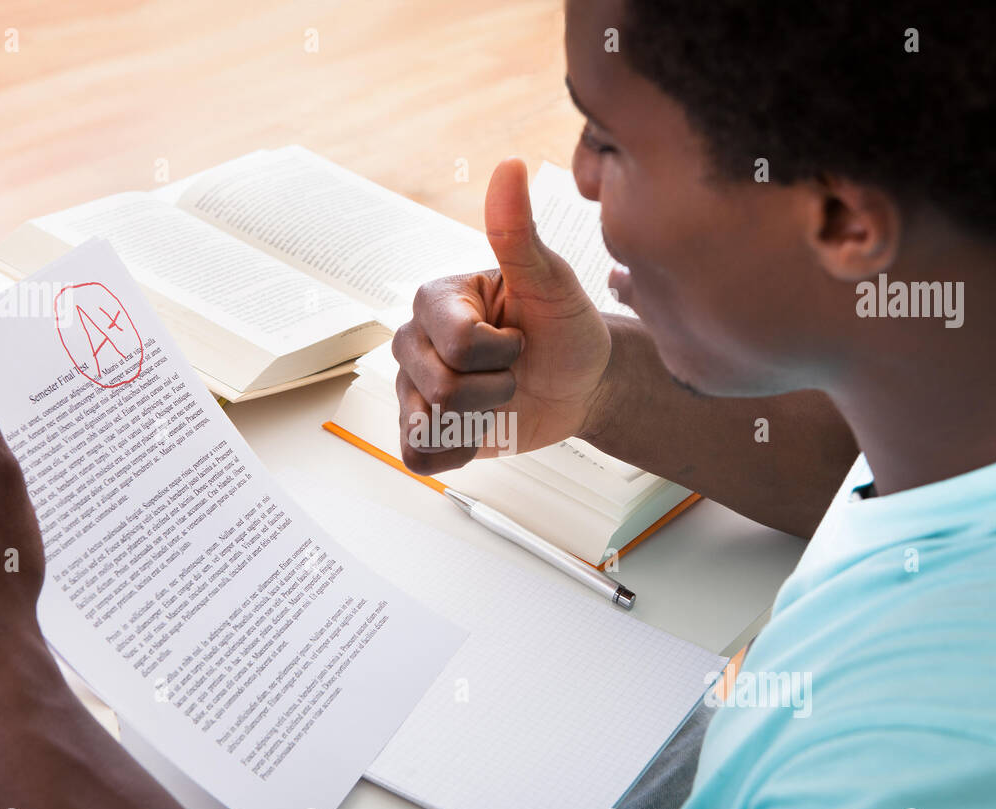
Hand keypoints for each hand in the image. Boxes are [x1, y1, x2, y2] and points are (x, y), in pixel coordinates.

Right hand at [392, 157, 611, 473]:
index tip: (519, 338)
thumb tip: (510, 167)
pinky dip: (457, 451)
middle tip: (512, 371)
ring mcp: (414, 387)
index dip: (501, 352)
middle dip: (495, 388)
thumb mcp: (550, 282)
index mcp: (437, 299)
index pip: (455, 342)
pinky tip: (480, 430)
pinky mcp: (422, 429)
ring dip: (481, 420)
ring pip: (431, 424)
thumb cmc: (565, 328)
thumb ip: (519, 232)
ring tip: (496, 398)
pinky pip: (418, 454)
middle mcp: (415, 341)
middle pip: (442, 388)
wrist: (581, 384)